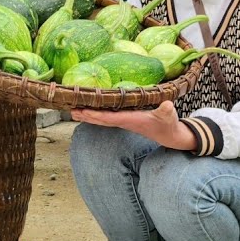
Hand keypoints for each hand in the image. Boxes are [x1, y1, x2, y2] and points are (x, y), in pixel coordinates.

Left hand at [71, 101, 197, 150]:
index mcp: (131, 120)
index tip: (84, 111)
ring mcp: (123, 122)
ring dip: (88, 116)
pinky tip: (89, 111)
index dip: (96, 115)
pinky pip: (107, 118)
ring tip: (73, 111)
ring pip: (102, 120)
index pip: (110, 118)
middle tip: (71, 110)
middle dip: (86, 116)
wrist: (169, 135)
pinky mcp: (125, 120)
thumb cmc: (168, 123)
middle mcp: (124, 122)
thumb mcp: (169, 115)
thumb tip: (167, 105)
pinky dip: (96, 115)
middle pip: (101, 120)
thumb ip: (167, 111)